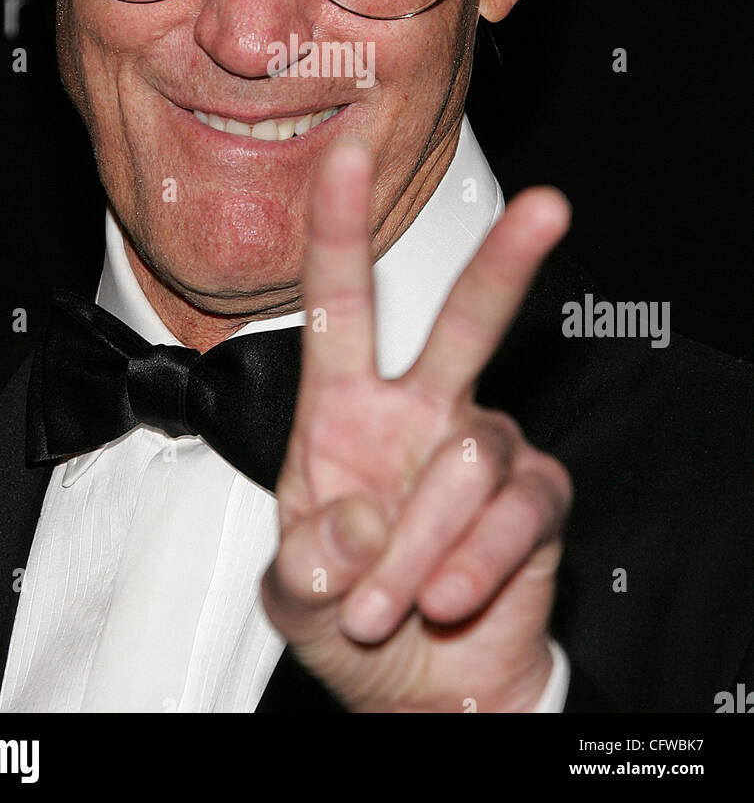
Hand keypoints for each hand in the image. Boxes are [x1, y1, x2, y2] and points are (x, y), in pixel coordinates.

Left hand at [261, 136, 573, 712]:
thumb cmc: (347, 615)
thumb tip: (356, 518)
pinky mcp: (535, 501)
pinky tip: (445, 596)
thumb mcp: (296, 593)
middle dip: (505, 263)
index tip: (344, 155)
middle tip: (547, 209)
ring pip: (465, 463)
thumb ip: (307, 560)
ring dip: (416, 548)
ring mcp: (482, 452)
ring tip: (390, 604)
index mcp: (346, 409)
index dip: (338, 227)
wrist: (418, 687)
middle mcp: (421, 413)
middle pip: (466, 324)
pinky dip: (469, 566)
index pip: (342, 303)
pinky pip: (512, 517)